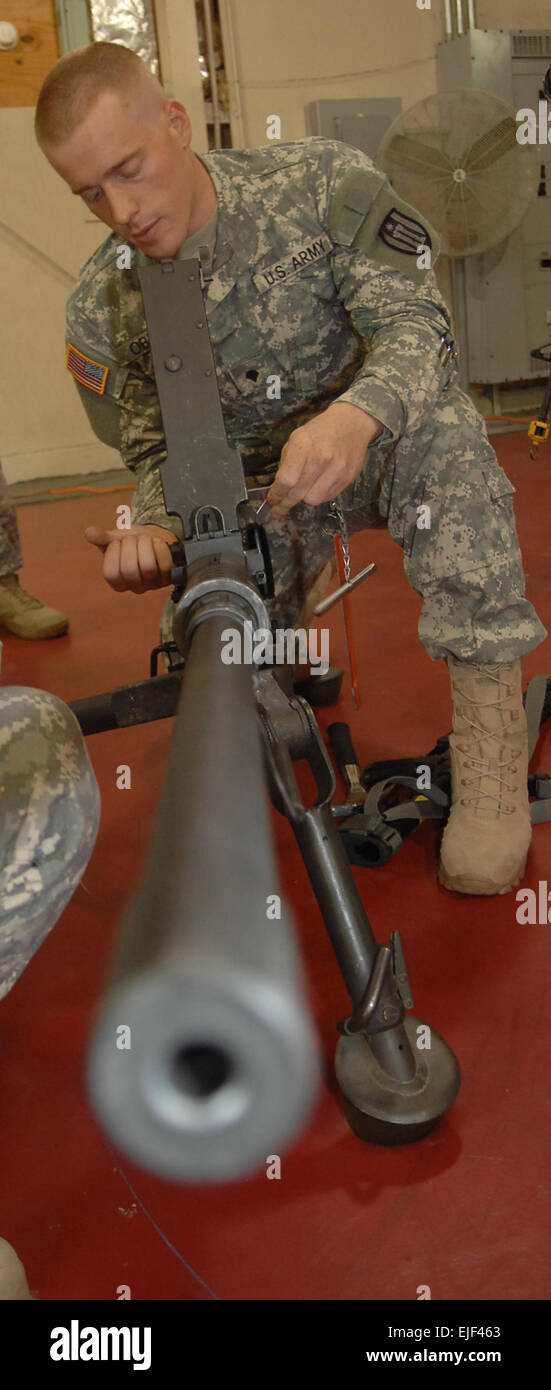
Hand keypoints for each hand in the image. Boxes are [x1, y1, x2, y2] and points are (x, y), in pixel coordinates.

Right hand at [85, 523, 178, 593]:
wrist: (156, 537)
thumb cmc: (135, 542)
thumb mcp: (115, 539)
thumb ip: (102, 538)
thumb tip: (89, 533)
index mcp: (118, 581)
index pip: (111, 574)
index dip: (113, 554)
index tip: (117, 542)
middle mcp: (135, 586)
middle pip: (129, 570)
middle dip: (130, 546)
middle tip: (132, 539)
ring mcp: (153, 583)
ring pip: (147, 567)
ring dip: (145, 545)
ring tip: (145, 539)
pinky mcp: (169, 577)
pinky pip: (164, 564)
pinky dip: (160, 547)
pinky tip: (157, 543)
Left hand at [267, 402, 382, 519]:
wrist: (351, 423)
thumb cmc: (321, 431)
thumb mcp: (296, 439)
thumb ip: (286, 464)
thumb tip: (277, 489)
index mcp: (303, 445)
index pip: (286, 480)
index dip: (276, 495)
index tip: (271, 502)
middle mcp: (320, 458)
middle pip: (298, 493)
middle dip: (285, 503)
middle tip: (279, 509)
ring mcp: (336, 469)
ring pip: (313, 500)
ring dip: (304, 499)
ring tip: (303, 491)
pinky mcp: (347, 478)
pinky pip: (327, 498)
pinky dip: (319, 495)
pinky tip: (318, 485)